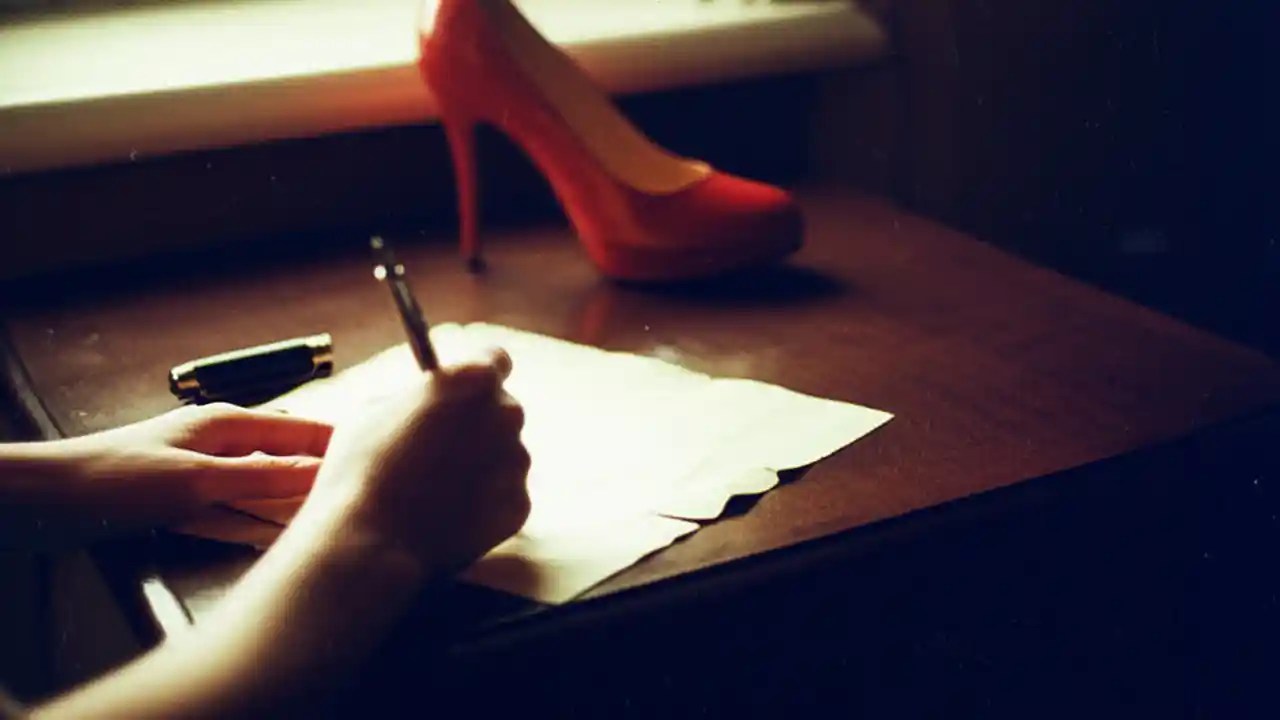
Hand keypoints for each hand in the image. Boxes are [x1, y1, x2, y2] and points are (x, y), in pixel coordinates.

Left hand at [8, 404, 332, 535]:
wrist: (52, 499)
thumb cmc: (119, 478)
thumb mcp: (199, 481)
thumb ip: (263, 478)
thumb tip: (321, 471)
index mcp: (230, 425)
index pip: (303, 431)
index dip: (341, 445)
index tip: (380, 457)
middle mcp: (222, 442)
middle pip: (286, 459)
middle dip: (318, 478)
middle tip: (358, 496)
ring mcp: (204, 468)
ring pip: (262, 486)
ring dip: (286, 503)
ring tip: (325, 516)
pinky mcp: (187, 495)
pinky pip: (235, 506)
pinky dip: (253, 519)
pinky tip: (268, 532)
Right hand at [294, 346, 530, 574]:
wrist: (371, 543)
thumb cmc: (361, 469)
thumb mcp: (373, 409)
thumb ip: (414, 398)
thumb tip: (425, 405)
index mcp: (472, 380)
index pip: (495, 360)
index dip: (477, 376)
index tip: (464, 390)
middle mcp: (507, 415)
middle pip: (502, 410)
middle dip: (477, 423)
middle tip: (439, 447)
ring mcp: (518, 463)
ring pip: (505, 455)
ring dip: (481, 464)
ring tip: (435, 488)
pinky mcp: (519, 506)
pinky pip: (505, 495)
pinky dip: (484, 502)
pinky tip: (447, 514)